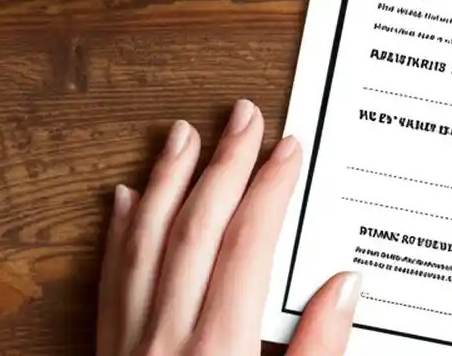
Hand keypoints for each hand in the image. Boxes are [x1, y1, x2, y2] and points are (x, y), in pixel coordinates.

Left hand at [97, 100, 358, 354]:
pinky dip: (120, 233)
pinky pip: (109, 281)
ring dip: (166, 181)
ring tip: (182, 136)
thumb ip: (318, 348)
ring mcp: (130, 344)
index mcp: (221, 348)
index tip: (287, 150)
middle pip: (196, 229)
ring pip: (145, 244)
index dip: (271, 189)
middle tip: (242, 118)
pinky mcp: (108, 351)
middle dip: (224, 164)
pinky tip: (128, 199)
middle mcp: (168, 338)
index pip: (248, 245)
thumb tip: (343, 288)